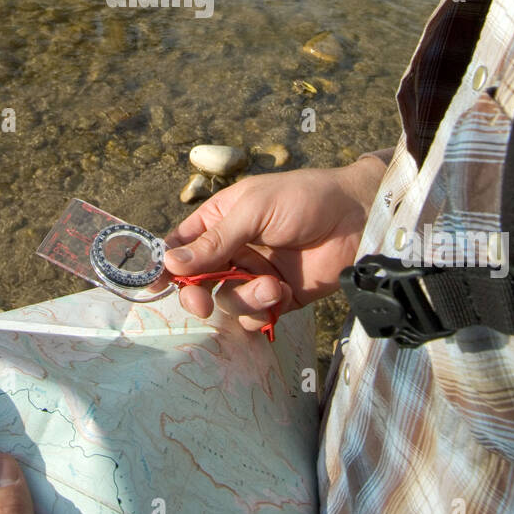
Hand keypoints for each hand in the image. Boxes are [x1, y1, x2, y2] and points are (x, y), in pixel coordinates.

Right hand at [164, 158, 384, 334]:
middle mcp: (233, 250)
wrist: (357, 218)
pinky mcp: (279, 297)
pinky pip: (254, 315)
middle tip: (200, 302)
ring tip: (270, 286)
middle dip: (196, 294)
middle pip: (197, 282)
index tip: (157, 284)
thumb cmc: (304, 198)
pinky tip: (281, 293)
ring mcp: (255, 274)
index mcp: (220, 220)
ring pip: (226, 301)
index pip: (182, 247)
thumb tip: (171, 263)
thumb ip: (214, 240)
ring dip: (242, 299)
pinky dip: (262, 310)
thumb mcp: (254, 210)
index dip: (166, 266)